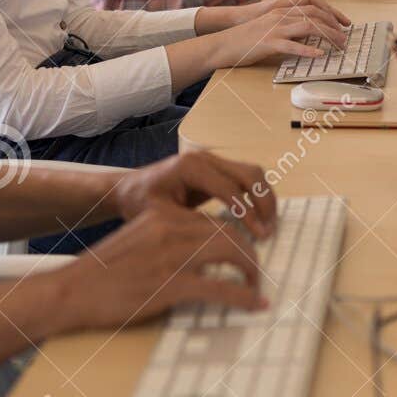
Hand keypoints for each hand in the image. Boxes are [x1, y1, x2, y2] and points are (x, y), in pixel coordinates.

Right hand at [49, 202, 267, 329]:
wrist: (72, 290)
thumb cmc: (102, 273)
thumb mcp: (137, 242)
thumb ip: (166, 241)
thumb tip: (200, 255)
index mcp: (161, 215)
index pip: (212, 220)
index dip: (235, 238)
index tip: (243, 254)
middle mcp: (168, 228)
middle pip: (227, 231)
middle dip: (249, 252)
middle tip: (254, 273)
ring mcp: (170, 256)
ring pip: (231, 252)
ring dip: (251, 270)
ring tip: (255, 287)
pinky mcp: (170, 284)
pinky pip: (220, 288)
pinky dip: (244, 297)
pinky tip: (254, 304)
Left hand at [106, 150, 276, 233]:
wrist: (127, 188)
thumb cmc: (139, 202)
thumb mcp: (160, 217)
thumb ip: (191, 224)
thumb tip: (224, 239)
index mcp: (190, 167)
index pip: (230, 188)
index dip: (248, 213)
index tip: (260, 236)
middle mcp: (205, 158)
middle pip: (250, 173)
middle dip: (265, 202)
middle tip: (269, 231)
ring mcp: (212, 160)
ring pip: (252, 173)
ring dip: (265, 198)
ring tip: (268, 226)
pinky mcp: (216, 169)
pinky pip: (245, 178)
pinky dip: (257, 196)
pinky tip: (258, 218)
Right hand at [207, 4, 348, 69]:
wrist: (223, 44)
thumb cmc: (246, 38)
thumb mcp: (270, 27)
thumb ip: (288, 27)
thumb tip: (309, 34)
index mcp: (281, 10)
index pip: (313, 5)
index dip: (332, 12)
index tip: (344, 24)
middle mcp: (280, 15)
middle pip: (314, 14)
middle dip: (334, 25)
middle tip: (345, 38)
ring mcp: (274, 28)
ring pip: (307, 26)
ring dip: (327, 35)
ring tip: (338, 45)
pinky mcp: (268, 43)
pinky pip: (292, 45)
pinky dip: (307, 49)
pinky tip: (319, 54)